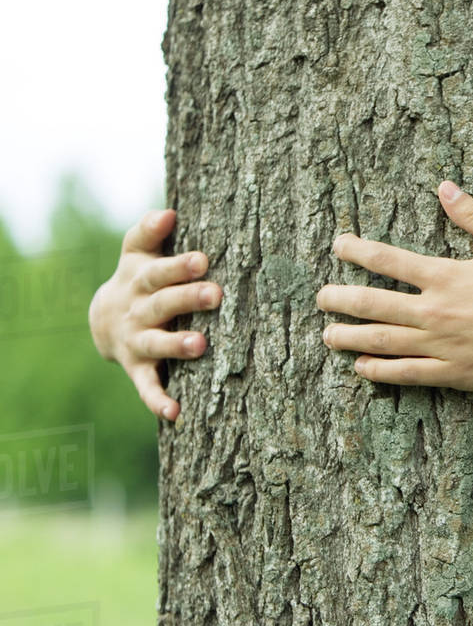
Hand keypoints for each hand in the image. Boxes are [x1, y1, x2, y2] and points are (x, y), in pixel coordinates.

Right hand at [88, 209, 222, 420]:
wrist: (104, 319)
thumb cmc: (139, 276)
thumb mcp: (137, 252)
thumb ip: (148, 231)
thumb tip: (167, 213)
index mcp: (140, 278)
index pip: (158, 269)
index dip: (178, 265)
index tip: (203, 258)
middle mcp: (137, 310)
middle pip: (161, 303)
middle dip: (187, 298)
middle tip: (215, 293)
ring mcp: (136, 341)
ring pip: (155, 343)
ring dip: (177, 345)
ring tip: (201, 345)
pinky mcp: (137, 369)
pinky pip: (146, 387)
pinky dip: (158, 400)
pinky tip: (175, 413)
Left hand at [317, 180, 472, 391]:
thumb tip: (445, 188)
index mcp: (447, 274)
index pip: (387, 260)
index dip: (357, 251)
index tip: (338, 246)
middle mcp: (436, 311)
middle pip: (373, 304)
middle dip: (341, 300)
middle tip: (321, 298)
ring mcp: (443, 346)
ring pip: (382, 342)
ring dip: (350, 338)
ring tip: (328, 336)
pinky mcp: (456, 374)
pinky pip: (408, 374)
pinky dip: (381, 372)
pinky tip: (363, 369)